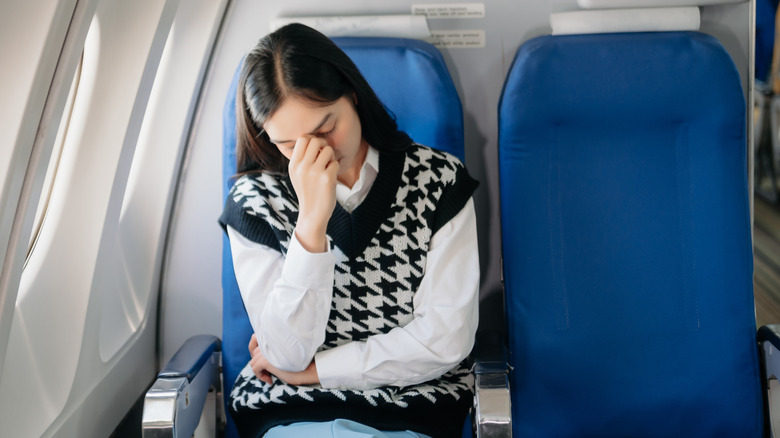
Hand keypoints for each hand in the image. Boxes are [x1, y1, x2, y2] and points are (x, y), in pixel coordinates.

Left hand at [248, 334, 319, 385]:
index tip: (262, 360)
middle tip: (270, 371)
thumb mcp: (284, 353)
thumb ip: (272, 349)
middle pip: (254, 353)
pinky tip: (270, 380)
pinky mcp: (266, 360)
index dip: (254, 348)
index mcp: (273, 337)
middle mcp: (269, 341)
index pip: (254, 338)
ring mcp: (267, 350)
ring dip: (260, 371)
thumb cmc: (300, 362)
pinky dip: (260, 376)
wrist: (310, 368)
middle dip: (259, 363)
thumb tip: (256, 355)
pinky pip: (255, 369)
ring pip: (253, 362)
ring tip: (271, 376)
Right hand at [288, 136, 338, 252]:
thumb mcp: (297, 174)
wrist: (312, 214)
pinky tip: (331, 177)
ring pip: (328, 150)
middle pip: (316, 140)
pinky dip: (336, 168)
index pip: (302, 138)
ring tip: (328, 167)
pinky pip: (335, 163)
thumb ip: (301, 158)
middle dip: (324, 145)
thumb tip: (312, 138)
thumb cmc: (307, 191)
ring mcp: (314, 172)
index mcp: (293, 164)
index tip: (316, 149)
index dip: (312, 139)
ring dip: (331, 157)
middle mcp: (302, 167)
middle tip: (325, 155)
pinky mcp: (327, 178)